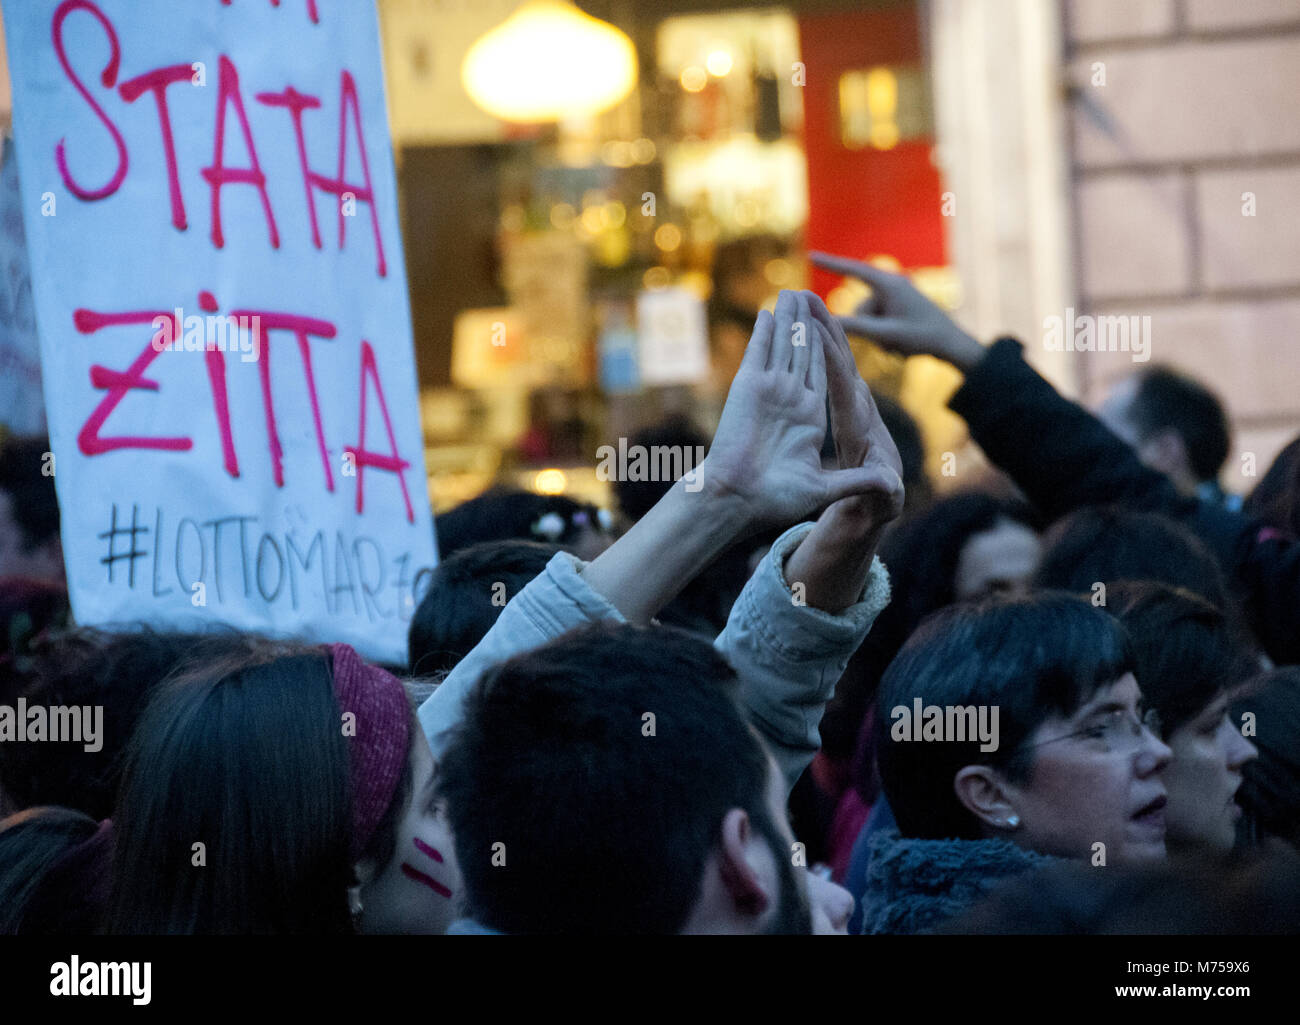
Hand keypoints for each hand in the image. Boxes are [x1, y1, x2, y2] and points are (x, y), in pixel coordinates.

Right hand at [701, 290, 891, 531]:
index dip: (834, 349)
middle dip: (813, 322)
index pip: (831, 375)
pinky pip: (760, 354)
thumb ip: (857, 482)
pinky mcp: (749, 388)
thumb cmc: (776, 501)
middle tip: (812, 295)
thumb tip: (893, 484)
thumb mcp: (825, 490)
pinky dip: (765, 333)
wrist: (741, 503)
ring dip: (790, 319)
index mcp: (813, 418)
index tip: (839, 328)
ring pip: (786, 345)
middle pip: (809, 351)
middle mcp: (794, 400)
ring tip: (794, 293)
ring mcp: (771, 391)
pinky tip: (770, 314)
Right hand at [809, 251, 984, 371]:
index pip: (852, 270)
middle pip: (859, 307)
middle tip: (890, 341)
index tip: (810, 256)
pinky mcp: (897, 307)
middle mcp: (891, 286)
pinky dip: (884, 334)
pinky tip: (902, 343)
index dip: (830, 264)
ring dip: (877, 335)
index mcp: (889, 284)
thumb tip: (827, 321)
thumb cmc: (923, 336)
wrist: (952, 344)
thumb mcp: (887, 334)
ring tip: (898, 344)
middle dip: (867, 327)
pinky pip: (877, 320)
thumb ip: (856, 327)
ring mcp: (895, 297)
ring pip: (867, 318)